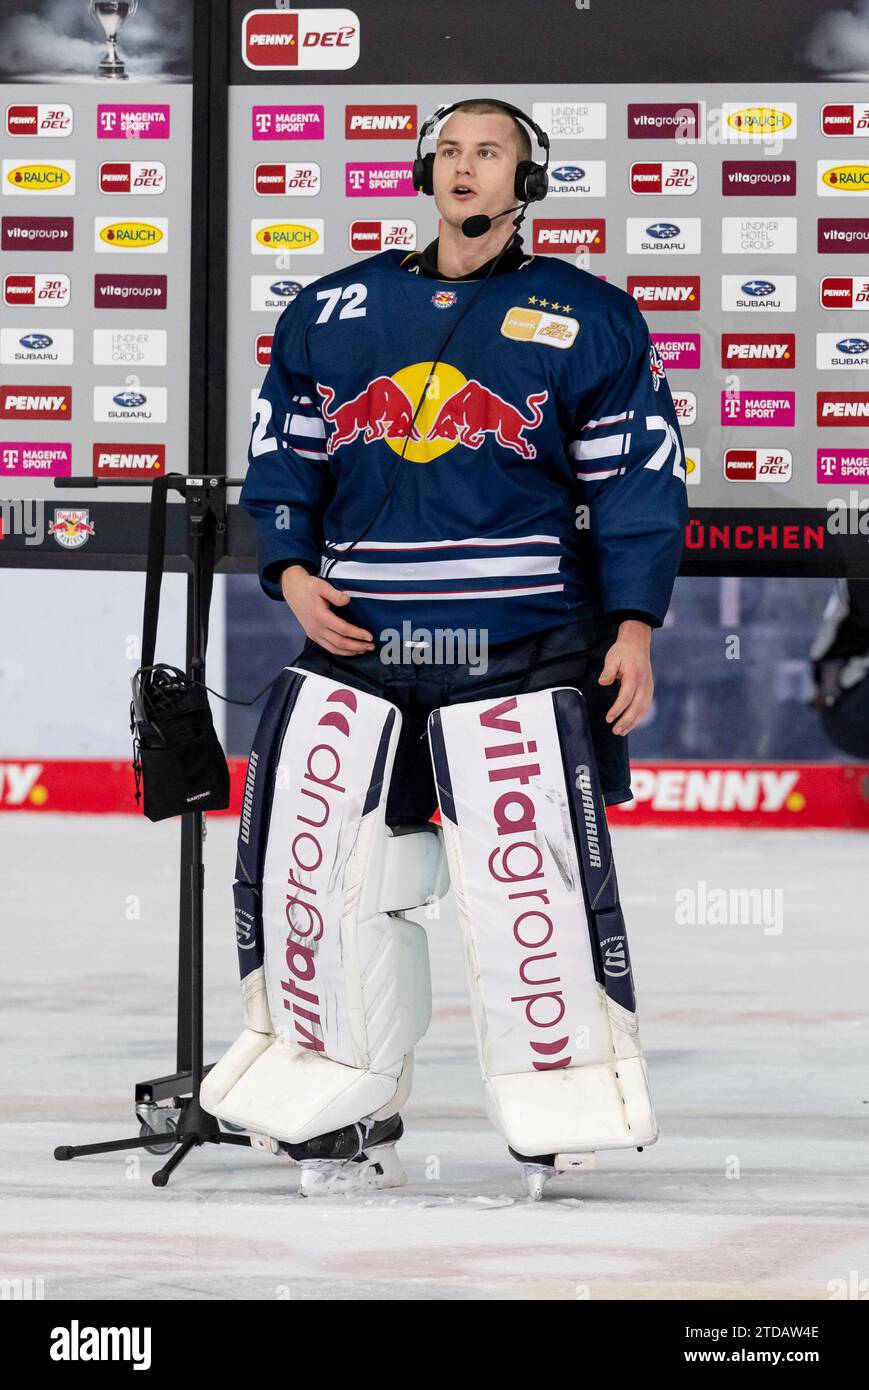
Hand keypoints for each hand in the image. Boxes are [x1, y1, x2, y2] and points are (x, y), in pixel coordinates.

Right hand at [281, 565, 374, 656]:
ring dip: (350, 652)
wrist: (293, 591)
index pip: (343, 629)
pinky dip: (341, 652)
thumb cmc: (309, 587)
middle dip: (357, 646)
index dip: (357, 634)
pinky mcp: (313, 636)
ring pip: (334, 649)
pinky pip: (329, 648)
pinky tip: (350, 650)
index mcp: (320, 616)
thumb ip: (335, 594)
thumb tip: (347, 600)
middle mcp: (317, 628)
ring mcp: (314, 634)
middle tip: (371, 646)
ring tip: (364, 650)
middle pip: (340, 643)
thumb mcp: (322, 586)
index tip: (369, 636)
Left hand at [598, 620, 652, 735]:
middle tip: (615, 731)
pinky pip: (645, 706)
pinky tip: (631, 724)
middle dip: (626, 721)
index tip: (609, 719)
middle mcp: (644, 684)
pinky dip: (639, 717)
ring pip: (643, 709)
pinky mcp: (649, 689)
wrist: (637, 644)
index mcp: (633, 676)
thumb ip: (608, 671)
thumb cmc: (623, 652)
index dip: (617, 710)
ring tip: (622, 731)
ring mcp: (648, 687)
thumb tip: (603, 682)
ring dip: (633, 722)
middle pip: (636, 707)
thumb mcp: (612, 657)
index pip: (625, 697)